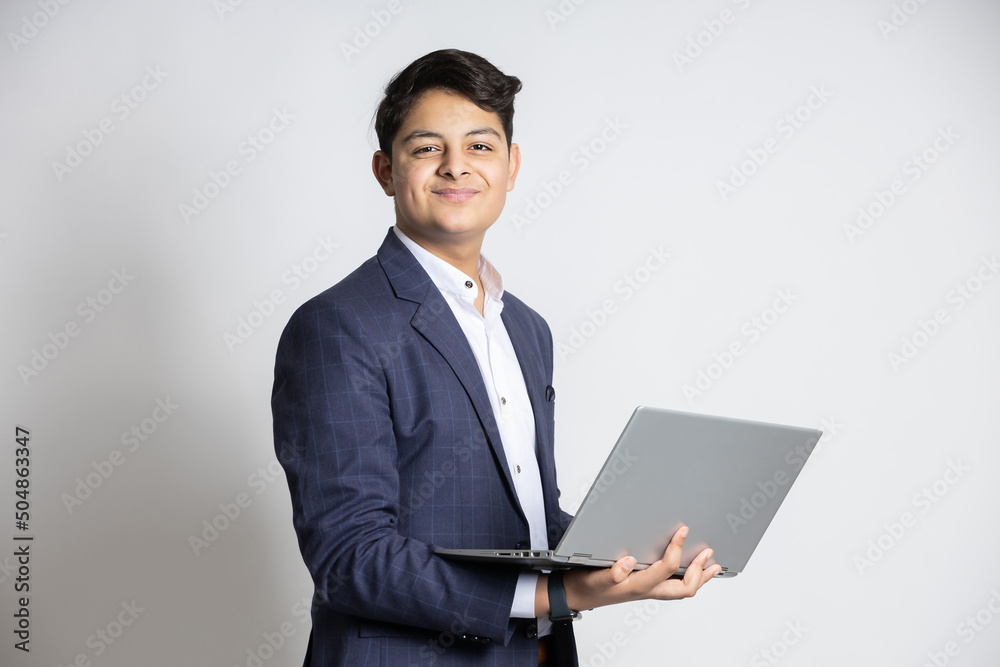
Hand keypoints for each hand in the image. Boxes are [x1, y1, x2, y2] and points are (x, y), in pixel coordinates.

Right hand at [559, 525, 720, 612]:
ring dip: (699, 577)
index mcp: (638, 585)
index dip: (677, 549)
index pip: (666, 568)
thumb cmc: (586, 585)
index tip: (683, 531)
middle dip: (699, 571)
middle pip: (684, 588)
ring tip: (712, 564)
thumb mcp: (594, 577)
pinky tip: (691, 569)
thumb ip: (611, 573)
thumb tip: (628, 562)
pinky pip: (674, 587)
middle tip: (708, 553)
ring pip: (682, 589)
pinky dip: (689, 578)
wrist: (576, 595)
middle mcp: (647, 590)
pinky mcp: (646, 587)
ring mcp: (649, 590)